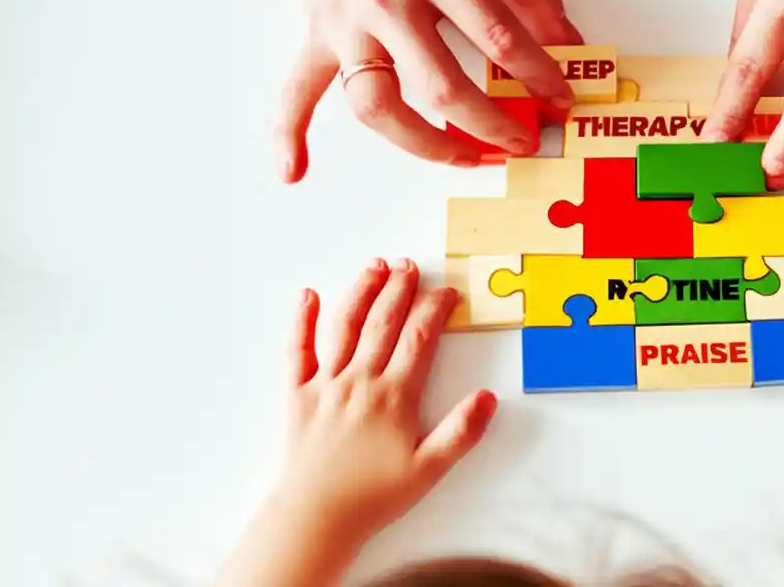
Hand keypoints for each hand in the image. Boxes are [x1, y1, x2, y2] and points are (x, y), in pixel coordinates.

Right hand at [254, 0, 582, 181]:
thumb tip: (565, 42)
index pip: (499, 38)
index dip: (538, 76)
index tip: (559, 98)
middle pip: (443, 86)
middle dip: (492, 125)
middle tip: (522, 141)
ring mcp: (347, 24)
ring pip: (379, 104)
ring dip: (424, 145)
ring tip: (463, 160)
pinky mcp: (316, 35)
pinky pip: (296, 90)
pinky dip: (288, 133)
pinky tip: (293, 170)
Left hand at [274, 258, 496, 542]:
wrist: (314, 517)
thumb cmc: (372, 497)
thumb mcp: (429, 470)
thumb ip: (460, 432)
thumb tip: (487, 398)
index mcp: (394, 396)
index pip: (419, 339)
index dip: (435, 310)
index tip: (447, 292)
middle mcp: (360, 381)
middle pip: (383, 323)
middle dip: (399, 290)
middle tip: (410, 266)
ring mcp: (325, 384)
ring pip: (344, 326)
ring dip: (360, 292)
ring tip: (374, 266)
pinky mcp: (296, 395)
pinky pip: (296, 350)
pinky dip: (300, 320)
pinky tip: (307, 295)